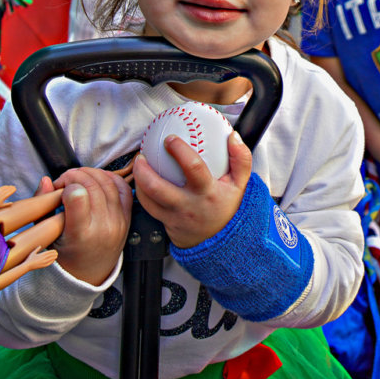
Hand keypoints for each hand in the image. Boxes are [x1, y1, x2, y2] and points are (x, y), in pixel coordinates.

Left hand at [0, 184, 16, 208]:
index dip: (12, 190)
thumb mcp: (2, 206)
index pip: (9, 193)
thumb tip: (12, 203)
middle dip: (11, 188)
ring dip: (8, 187)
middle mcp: (1, 194)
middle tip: (14, 187)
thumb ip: (7, 204)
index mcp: (3, 197)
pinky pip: (1, 188)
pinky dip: (4, 186)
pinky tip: (6, 186)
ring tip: (11, 186)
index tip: (15, 188)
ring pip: (4, 188)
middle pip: (7, 190)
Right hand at [22, 245, 58, 271]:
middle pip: (51, 255)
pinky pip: (49, 263)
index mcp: (42, 254)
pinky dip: (52, 261)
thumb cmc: (29, 259)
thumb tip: (40, 246)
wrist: (28, 266)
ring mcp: (44, 262)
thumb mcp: (33, 253)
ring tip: (56, 256)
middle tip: (57, 253)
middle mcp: (44, 258)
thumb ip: (37, 249)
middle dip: (54, 254)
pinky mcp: (44, 266)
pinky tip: (53, 260)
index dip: (53, 251)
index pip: (50, 252)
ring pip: (51, 259)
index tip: (55, 250)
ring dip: (54, 257)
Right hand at [51, 168, 131, 284]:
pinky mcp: (127, 218)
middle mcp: (103, 228)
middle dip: (76, 175)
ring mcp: (118, 223)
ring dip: (91, 173)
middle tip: (65, 180)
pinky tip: (97, 179)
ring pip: (108, 182)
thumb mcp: (46, 234)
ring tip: (78, 178)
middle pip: (92, 185)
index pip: (78, 196)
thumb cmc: (64, 255)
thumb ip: (42, 206)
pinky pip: (123, 188)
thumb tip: (47, 180)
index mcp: (81, 235)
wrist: (89, 274)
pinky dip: (110, 178)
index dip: (66, 186)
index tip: (59, 190)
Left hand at [134, 131, 250, 248]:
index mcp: (207, 192)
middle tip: (141, 154)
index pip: (193, 168)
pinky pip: (148, 208)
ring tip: (138, 164)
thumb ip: (241, 158)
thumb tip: (232, 136)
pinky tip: (141, 180)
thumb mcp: (240, 184)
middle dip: (144, 169)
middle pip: (158, 188)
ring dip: (138, 180)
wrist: (222, 242)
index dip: (179, 150)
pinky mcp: (165, 224)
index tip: (170, 139)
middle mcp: (188, 205)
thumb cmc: (228, 207)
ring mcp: (174, 217)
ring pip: (148, 199)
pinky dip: (141, 192)